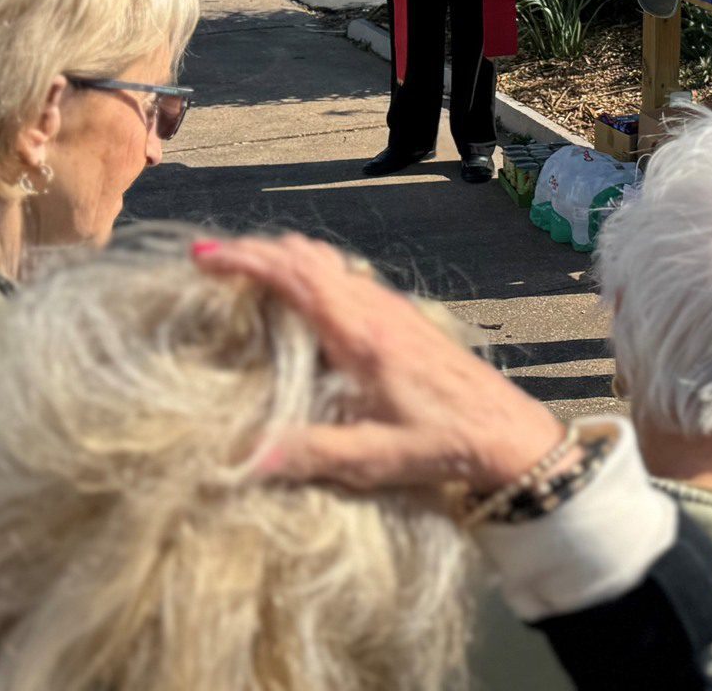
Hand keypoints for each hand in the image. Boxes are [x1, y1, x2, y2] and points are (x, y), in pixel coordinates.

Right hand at [191, 233, 566, 492]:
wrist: (506, 431)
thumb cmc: (444, 444)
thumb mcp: (375, 459)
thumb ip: (312, 455)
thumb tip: (244, 459)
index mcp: (362, 335)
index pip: (297, 277)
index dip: (247, 260)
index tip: (204, 257)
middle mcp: (376, 310)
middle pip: (308, 258)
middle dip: (256, 252)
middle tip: (209, 260)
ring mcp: (392, 309)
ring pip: (329, 262)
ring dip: (284, 258)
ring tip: (242, 269)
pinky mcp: (403, 318)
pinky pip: (348, 277)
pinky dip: (311, 272)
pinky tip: (300, 295)